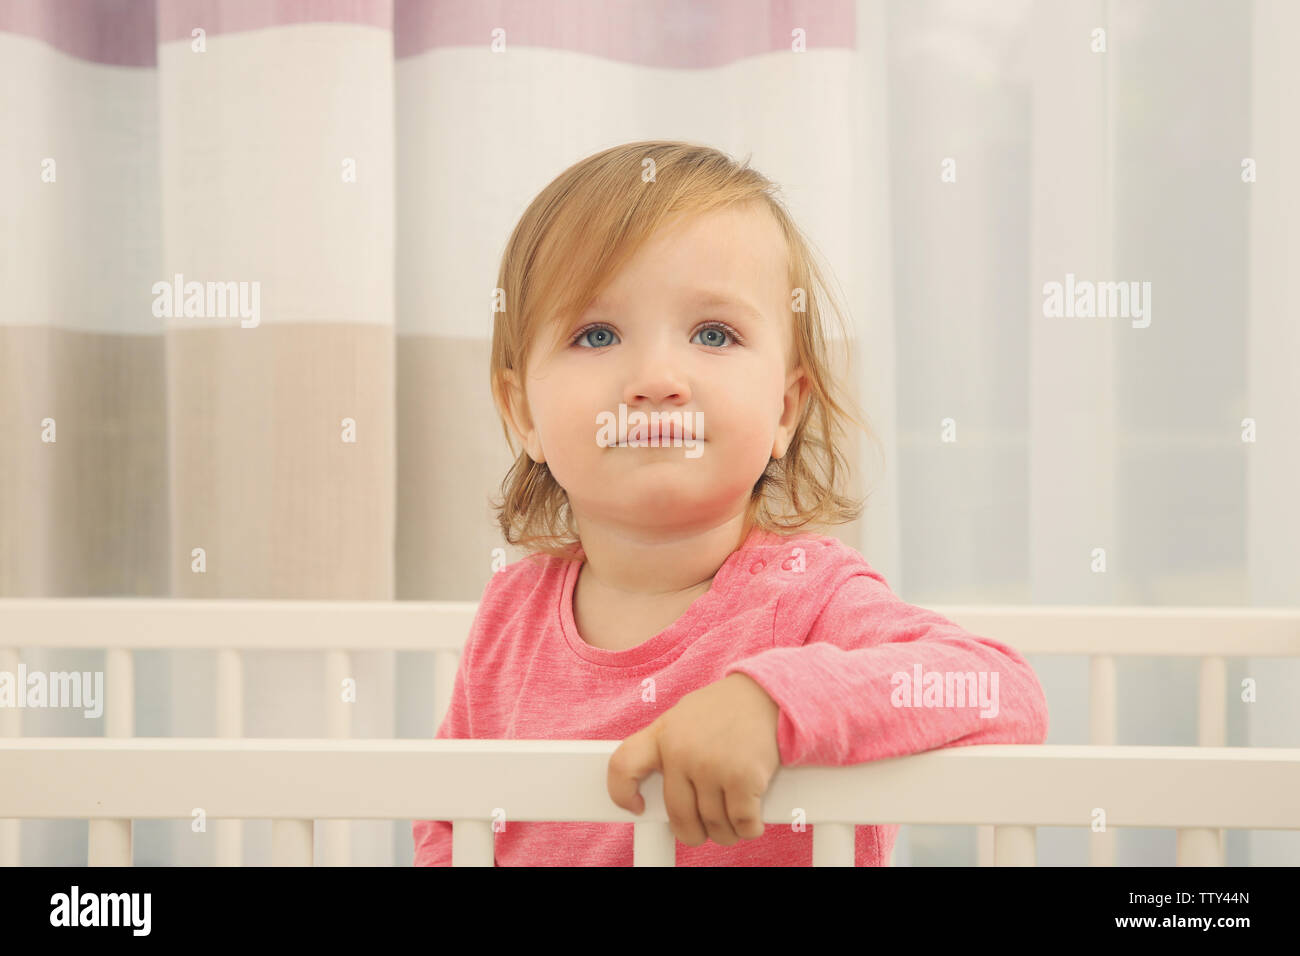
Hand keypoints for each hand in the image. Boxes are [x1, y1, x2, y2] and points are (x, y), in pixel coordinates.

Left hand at [607, 672, 781, 846]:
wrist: (768, 693)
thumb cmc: (726, 710)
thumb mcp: (685, 718)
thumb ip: (669, 748)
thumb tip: (658, 789)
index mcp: (663, 734)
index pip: (623, 766)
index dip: (622, 793)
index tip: (637, 807)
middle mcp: (682, 752)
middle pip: (678, 815)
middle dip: (693, 833)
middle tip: (702, 831)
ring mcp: (712, 766)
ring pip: (714, 824)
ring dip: (725, 832)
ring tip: (731, 824)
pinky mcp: (743, 778)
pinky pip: (742, 823)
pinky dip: (749, 829)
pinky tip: (750, 822)